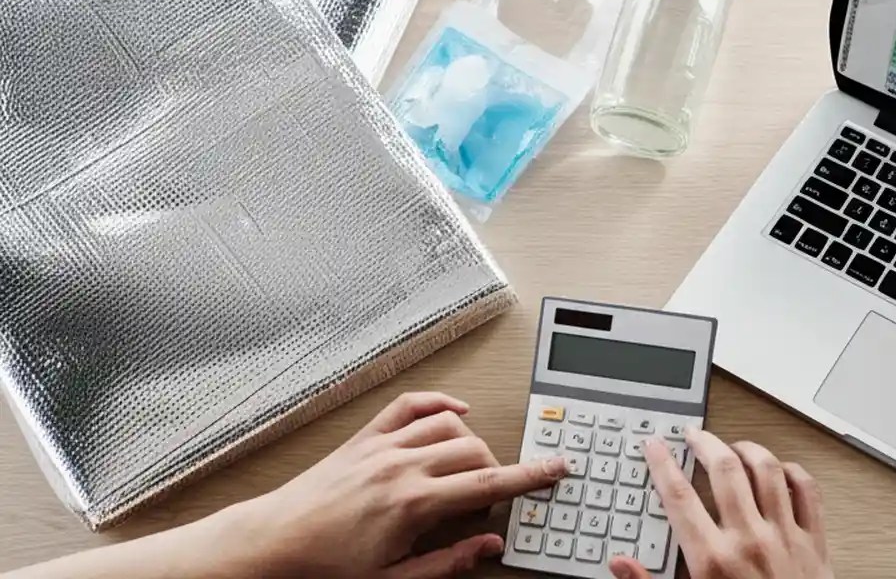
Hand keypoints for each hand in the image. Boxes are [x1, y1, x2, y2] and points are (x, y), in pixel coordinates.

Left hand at [234, 392, 566, 577]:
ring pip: (448, 425)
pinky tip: (453, 411)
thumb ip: (447, 562)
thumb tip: (488, 546)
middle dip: (499, 466)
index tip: (555, 468)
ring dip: (472, 439)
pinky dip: (438, 402)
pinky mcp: (364, 438)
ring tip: (476, 462)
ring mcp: (382, 446)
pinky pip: (409, 405)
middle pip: (474, 451)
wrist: (271, 545)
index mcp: (413, 504)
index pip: (488, 483)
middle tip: (502, 489)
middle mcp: (400, 466)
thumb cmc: (323, 567)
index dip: (529, 476)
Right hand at [609, 427, 832, 578]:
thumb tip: (620, 563)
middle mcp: (750, 541)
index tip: (655, 446)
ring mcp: (785, 538)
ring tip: (732, 445)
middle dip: (705, 443)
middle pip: (724, 470)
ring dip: (747, 449)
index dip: (663, 464)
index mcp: (713, 560)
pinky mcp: (814, 543)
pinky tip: (778, 469)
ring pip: (767, 470)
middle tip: (693, 435)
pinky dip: (792, 472)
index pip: (680, 496)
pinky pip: (807, 491)